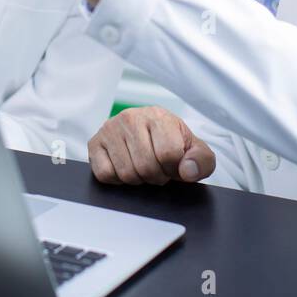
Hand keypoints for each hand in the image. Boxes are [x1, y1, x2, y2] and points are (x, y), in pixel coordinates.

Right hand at [88, 106, 215, 185]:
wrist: (148, 133)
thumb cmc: (172, 143)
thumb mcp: (195, 150)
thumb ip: (201, 161)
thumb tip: (187, 171)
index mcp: (158, 116)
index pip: (168, 154)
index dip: (173, 169)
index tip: (173, 166)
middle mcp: (131, 117)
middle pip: (146, 166)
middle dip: (156, 176)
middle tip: (157, 169)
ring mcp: (110, 129)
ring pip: (126, 173)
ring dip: (137, 179)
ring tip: (142, 167)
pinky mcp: (95, 143)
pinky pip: (105, 174)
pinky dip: (117, 179)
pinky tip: (125, 166)